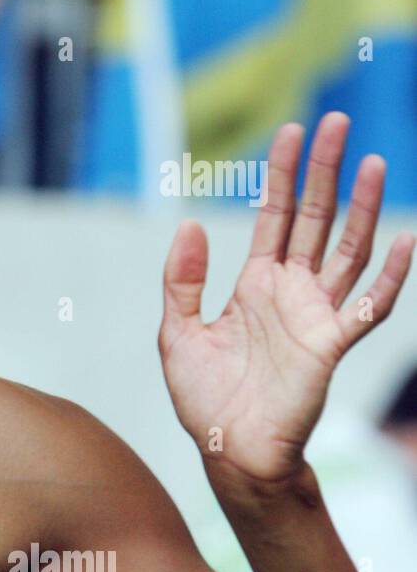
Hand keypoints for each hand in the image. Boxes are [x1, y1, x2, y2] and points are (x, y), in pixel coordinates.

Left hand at [159, 113, 414, 486]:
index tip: (290, 133)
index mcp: (255, 285)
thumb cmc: (204, 397)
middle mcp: (291, 292)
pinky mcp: (330, 345)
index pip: (274, 218)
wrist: (227, 450)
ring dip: (361, 208)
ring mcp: (315, 316)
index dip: (282, 176)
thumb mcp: (176, 332)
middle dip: (324, 172)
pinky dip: (387, 276)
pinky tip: (403, 239)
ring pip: (346, 250)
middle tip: (336, 121)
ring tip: (371, 162)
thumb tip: (188, 224)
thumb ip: (181, 281)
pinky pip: (366, 306)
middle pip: (314, 220)